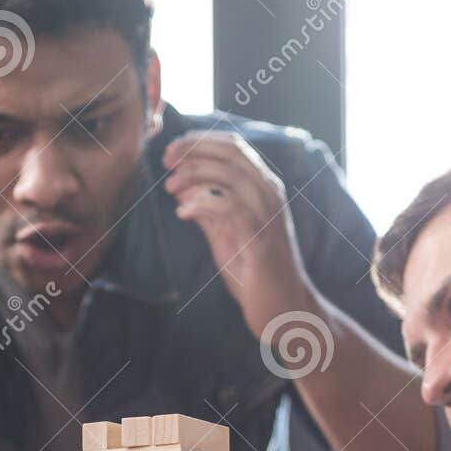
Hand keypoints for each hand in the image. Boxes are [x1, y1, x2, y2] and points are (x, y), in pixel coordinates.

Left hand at [164, 132, 311, 326]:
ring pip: (230, 175)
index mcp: (264, 189)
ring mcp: (268, 215)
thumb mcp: (226, 235)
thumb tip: (183, 191)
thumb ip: (208, 212)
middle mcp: (270, 195)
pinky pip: (230, 208)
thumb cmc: (255, 273)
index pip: (235, 147)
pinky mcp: (261, 239)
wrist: (284, 309)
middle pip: (232, 152)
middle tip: (166, 159)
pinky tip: (182, 212)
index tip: (172, 151)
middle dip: (195, 149)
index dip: (201, 141)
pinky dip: (202, 203)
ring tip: (170, 187)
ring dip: (194, 174)